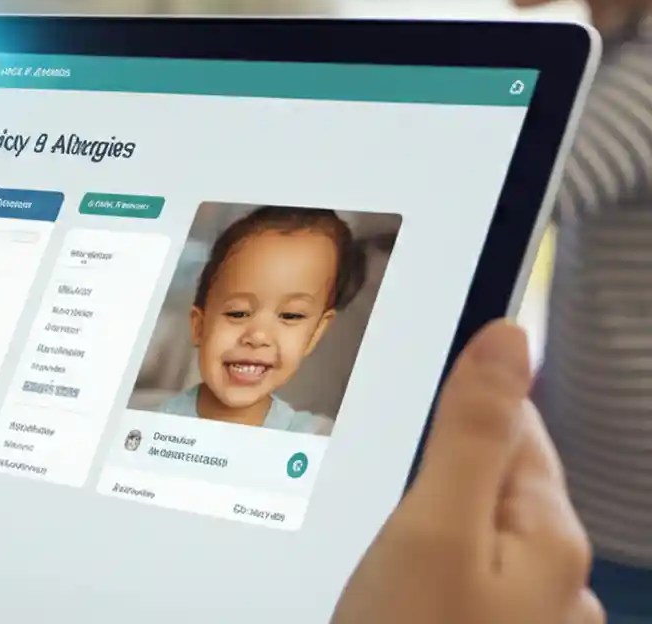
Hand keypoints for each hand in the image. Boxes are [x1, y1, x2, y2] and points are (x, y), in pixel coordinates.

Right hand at [333, 321, 601, 622]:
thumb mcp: (433, 531)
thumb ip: (470, 435)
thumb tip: (508, 337)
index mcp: (551, 537)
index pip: (516, 425)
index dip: (451, 407)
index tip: (395, 408)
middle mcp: (556, 582)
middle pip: (492, 485)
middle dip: (433, 478)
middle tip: (375, 504)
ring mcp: (525, 620)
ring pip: (471, 539)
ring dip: (424, 533)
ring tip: (377, 556)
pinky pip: (460, 585)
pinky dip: (424, 577)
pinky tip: (390, 594)